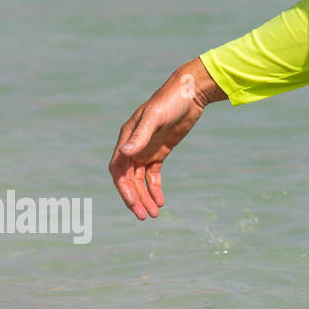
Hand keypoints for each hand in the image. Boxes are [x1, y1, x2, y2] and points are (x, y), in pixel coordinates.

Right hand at [109, 58, 222, 219]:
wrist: (190, 92)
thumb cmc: (170, 101)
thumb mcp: (156, 117)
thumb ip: (141, 135)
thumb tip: (125, 153)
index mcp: (127, 139)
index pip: (118, 170)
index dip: (124, 188)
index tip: (134, 202)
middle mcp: (133, 146)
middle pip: (129, 179)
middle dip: (135, 198)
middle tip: (145, 216)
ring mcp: (146, 149)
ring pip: (140, 180)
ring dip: (145, 196)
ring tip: (154, 214)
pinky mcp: (160, 151)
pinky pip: (153, 175)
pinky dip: (155, 188)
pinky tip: (161, 200)